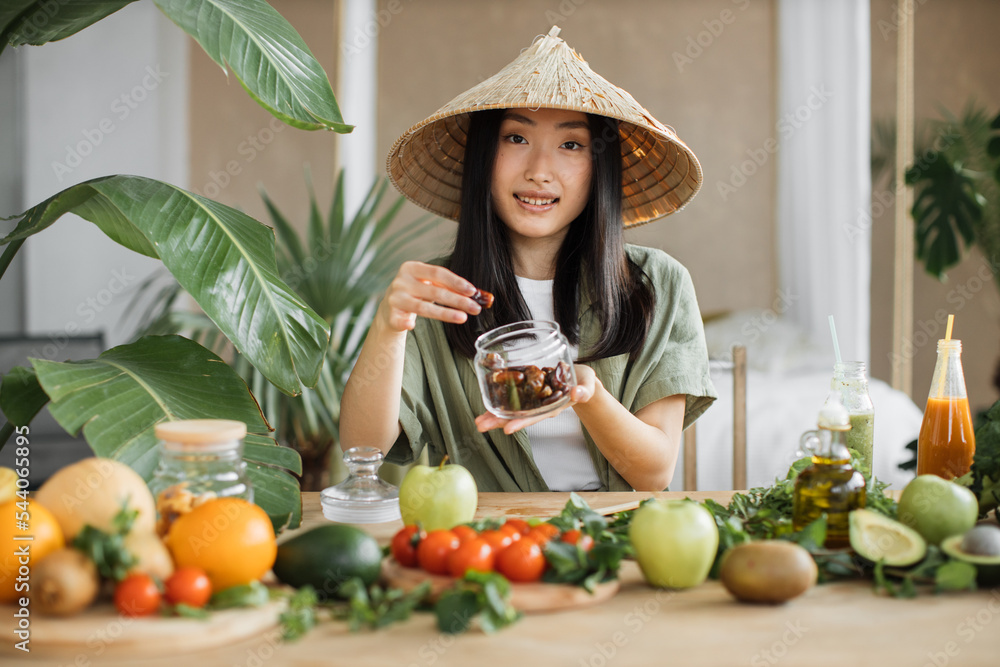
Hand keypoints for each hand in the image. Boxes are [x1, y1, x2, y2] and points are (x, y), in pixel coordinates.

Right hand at [377, 261, 482, 332]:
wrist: (389, 308)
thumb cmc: (416, 293)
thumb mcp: (431, 286)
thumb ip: (452, 289)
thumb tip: (482, 297)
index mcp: (412, 268)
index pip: (438, 273)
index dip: (456, 282)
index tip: (472, 291)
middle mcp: (402, 281)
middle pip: (434, 291)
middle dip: (458, 300)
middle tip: (476, 308)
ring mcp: (395, 298)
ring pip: (422, 307)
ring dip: (444, 313)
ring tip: (463, 318)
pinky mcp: (390, 315)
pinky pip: (400, 320)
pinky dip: (405, 322)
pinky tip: (412, 325)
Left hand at [475, 365, 597, 434]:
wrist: (580, 379)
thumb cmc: (584, 382)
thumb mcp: (588, 385)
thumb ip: (584, 390)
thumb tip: (578, 393)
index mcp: (553, 406)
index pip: (535, 417)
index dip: (522, 422)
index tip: (507, 429)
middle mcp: (540, 406)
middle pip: (518, 416)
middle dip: (499, 421)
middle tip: (481, 426)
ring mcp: (533, 400)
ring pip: (512, 409)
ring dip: (495, 414)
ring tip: (478, 420)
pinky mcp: (529, 390)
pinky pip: (512, 397)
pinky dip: (499, 400)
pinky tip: (487, 403)